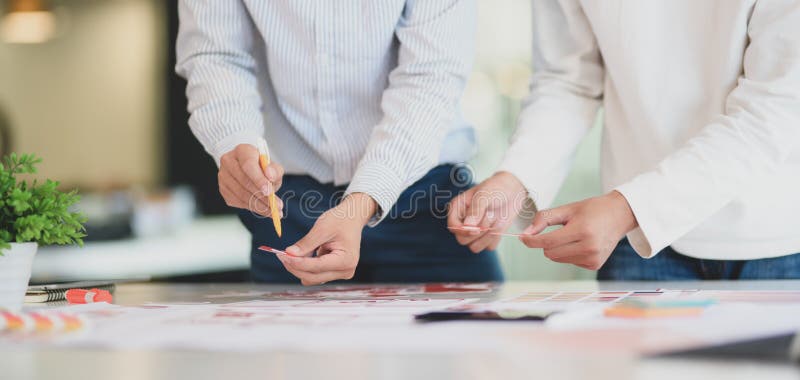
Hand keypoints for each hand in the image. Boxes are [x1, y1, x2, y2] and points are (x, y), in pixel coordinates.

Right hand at [218, 143, 283, 216]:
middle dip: (262, 197)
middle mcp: (228, 161)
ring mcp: (223, 176)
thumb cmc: (262, 167)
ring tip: (274, 212)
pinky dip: (253, 208)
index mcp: (241, 151)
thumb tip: (270, 176)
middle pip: (244, 182)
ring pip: (241, 194)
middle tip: (277, 207)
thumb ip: (275, 170)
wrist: (249, 169)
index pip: (248, 165)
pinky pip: (238, 202)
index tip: (270, 192)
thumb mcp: (272, 166)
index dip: (259, 179)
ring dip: (259, 206)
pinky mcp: (223, 190)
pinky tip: (265, 211)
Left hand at [278, 193, 376, 284]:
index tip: (282, 254)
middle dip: (295, 266)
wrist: (352, 218)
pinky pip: (315, 274)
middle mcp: (345, 271)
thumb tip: (289, 254)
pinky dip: (305, 266)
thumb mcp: (322, 228)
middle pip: (312, 276)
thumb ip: (306, 243)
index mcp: (346, 260)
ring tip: (294, 251)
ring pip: (312, 277)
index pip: (316, 266)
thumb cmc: (341, 220)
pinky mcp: (335, 272)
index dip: (296, 262)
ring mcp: (341, 273)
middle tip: (281, 254)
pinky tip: (303, 254)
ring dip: (299, 267)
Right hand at [448, 171, 529, 252]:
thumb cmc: (496, 188)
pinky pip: (489, 247)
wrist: (512, 191)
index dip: (463, 230)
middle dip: (479, 231)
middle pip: (462, 240)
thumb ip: (475, 210)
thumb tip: (467, 226)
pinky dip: (496, 237)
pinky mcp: (486, 238)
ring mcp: (474, 231)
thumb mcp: (484, 195)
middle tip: (490, 215)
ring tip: (495, 218)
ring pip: (475, 247)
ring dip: (488, 235)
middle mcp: (463, 222)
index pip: (453, 227)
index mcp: (457, 209)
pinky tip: (499, 224)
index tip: (477, 229)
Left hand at [519, 191, 637, 269]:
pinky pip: (568, 262)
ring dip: (558, 248)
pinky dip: (568, 253)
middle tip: (558, 229)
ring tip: (574, 234)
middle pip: (550, 253)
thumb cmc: (592, 209)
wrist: (620, 215)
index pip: (548, 242)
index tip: (522, 238)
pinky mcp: (594, 265)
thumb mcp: (568, 209)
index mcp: (582, 230)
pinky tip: (581, 242)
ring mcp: (593, 259)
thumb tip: (526, 234)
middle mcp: (589, 247)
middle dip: (546, 243)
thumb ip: (544, 219)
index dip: (531, 241)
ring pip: (557, 259)